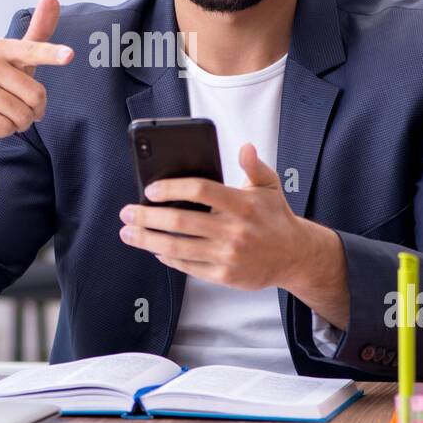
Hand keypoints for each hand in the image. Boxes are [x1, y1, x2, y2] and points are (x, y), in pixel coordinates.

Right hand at [0, 0, 73, 147]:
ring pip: (21, 115)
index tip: (69, 55)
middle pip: (36, 95)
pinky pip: (4, 128)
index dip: (52, 54)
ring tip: (4, 114)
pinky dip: (5, 131)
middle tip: (19, 106)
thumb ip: (37, 35)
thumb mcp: (17, 59)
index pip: (32, 51)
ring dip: (20, 123)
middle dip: (34, 110)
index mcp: (0, 47)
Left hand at [118, 142, 311, 290]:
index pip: (199, 191)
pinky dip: (167, 258)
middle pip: (180, 221)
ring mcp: (228, 255)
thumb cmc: (276, 217)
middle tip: (127, 212)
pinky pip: (188, 266)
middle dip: (147, 216)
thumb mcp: (269, 186)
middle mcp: (233, 231)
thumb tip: (245, 147)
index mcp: (241, 204)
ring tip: (129, 232)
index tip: (150, 190)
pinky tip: (154, 249)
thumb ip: (254, 165)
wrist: (295, 256)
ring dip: (147, 240)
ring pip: (177, 247)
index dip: (171, 188)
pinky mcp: (224, 275)